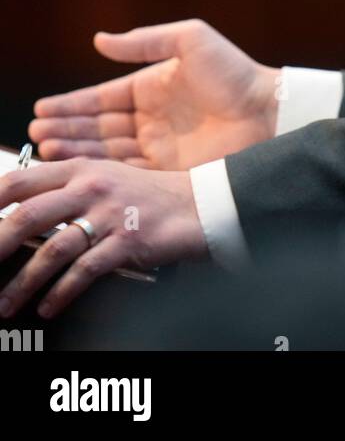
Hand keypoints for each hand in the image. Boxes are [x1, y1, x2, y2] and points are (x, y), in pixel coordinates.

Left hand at [0, 157, 207, 318]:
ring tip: (5, 305)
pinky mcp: (126, 242)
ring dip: (23, 283)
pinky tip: (48, 307)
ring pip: (52, 249)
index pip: (19, 179)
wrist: (195, 204)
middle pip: (27, 215)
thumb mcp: (104, 177)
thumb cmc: (146, 195)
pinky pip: (84, 271)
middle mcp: (90, 187)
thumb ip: (65, 188)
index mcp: (79, 168)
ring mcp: (108, 214)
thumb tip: (20, 211)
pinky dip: (60, 293)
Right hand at [29, 19, 280, 170]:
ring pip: (106, 151)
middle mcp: (151, 119)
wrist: (269, 113)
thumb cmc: (234, 72)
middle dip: (65, 129)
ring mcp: (159, 148)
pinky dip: (101, 171)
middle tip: (36, 132)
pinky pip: (127, 172)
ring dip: (76, 151)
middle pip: (98, 127)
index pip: (103, 98)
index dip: (72, 104)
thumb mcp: (189, 40)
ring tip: (46, 148)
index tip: (42, 108)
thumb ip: (144, 41)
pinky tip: (77, 169)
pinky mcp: (169, 173)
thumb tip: (99, 39)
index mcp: (153, 87)